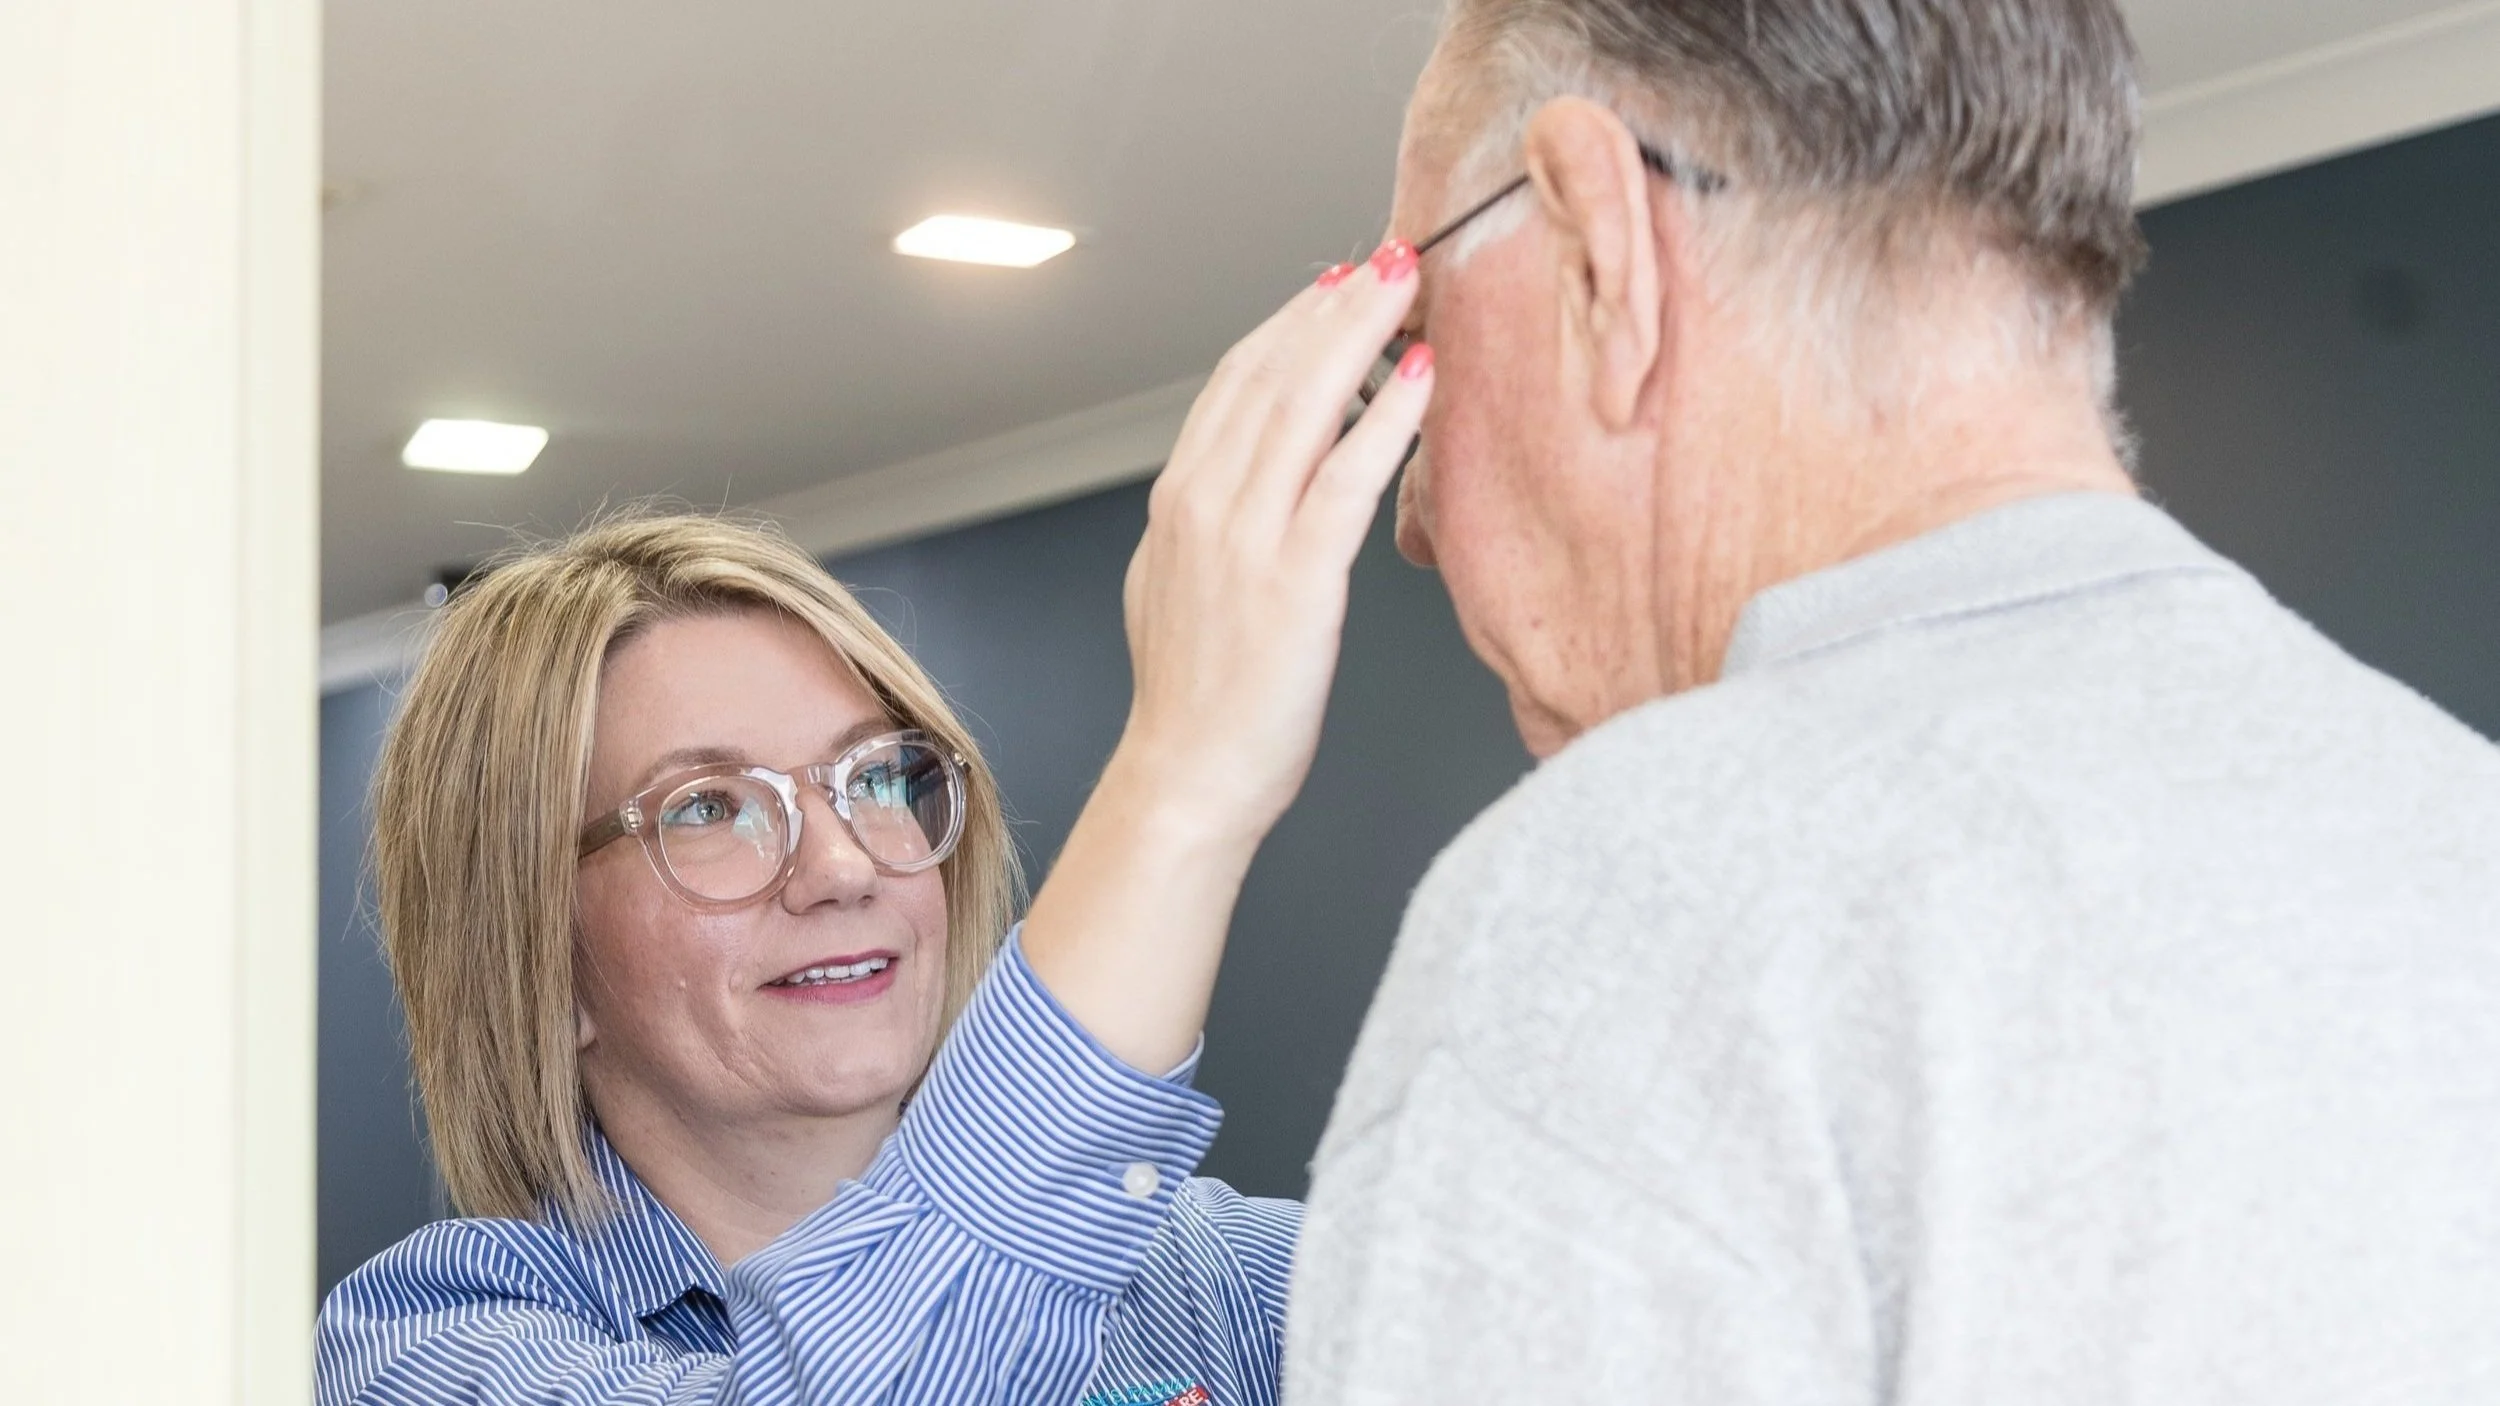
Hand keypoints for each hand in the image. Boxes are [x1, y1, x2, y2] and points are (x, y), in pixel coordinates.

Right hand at [1019, 241, 1434, 1072]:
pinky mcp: (1294, 582)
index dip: (1288, 323)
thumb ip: (1207, 528)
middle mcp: (1203, 505)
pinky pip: (1346, 478)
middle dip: (1332, 306)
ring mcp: (1245, 540)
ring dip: (1361, 336)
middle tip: (1385, 254)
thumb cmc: (1197, 702)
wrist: (1187, 781)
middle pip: (1271, 374)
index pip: (1234, 382)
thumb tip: (1240, 487)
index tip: (1333, 283)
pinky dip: (1387, 418)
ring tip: (1408, 285)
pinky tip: (1421, 377)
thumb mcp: (1179, 590)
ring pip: (1305, 407)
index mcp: (1177, 503)